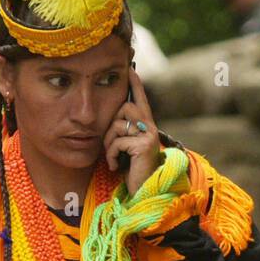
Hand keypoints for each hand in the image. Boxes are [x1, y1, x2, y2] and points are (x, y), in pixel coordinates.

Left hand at [103, 67, 161, 198]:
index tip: (131, 69)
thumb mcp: (126, 148)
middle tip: (110, 146)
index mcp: (146, 126)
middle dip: (110, 126)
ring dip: (108, 143)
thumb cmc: (132, 170)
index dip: (135, 85)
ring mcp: (149, 135)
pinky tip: (115, 166)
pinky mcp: (144, 145)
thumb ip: (123, 132)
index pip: (140, 100)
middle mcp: (150, 127)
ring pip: (117, 125)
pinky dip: (111, 155)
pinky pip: (117, 142)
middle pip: (124, 108)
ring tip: (112, 158)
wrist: (142, 190)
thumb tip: (112, 118)